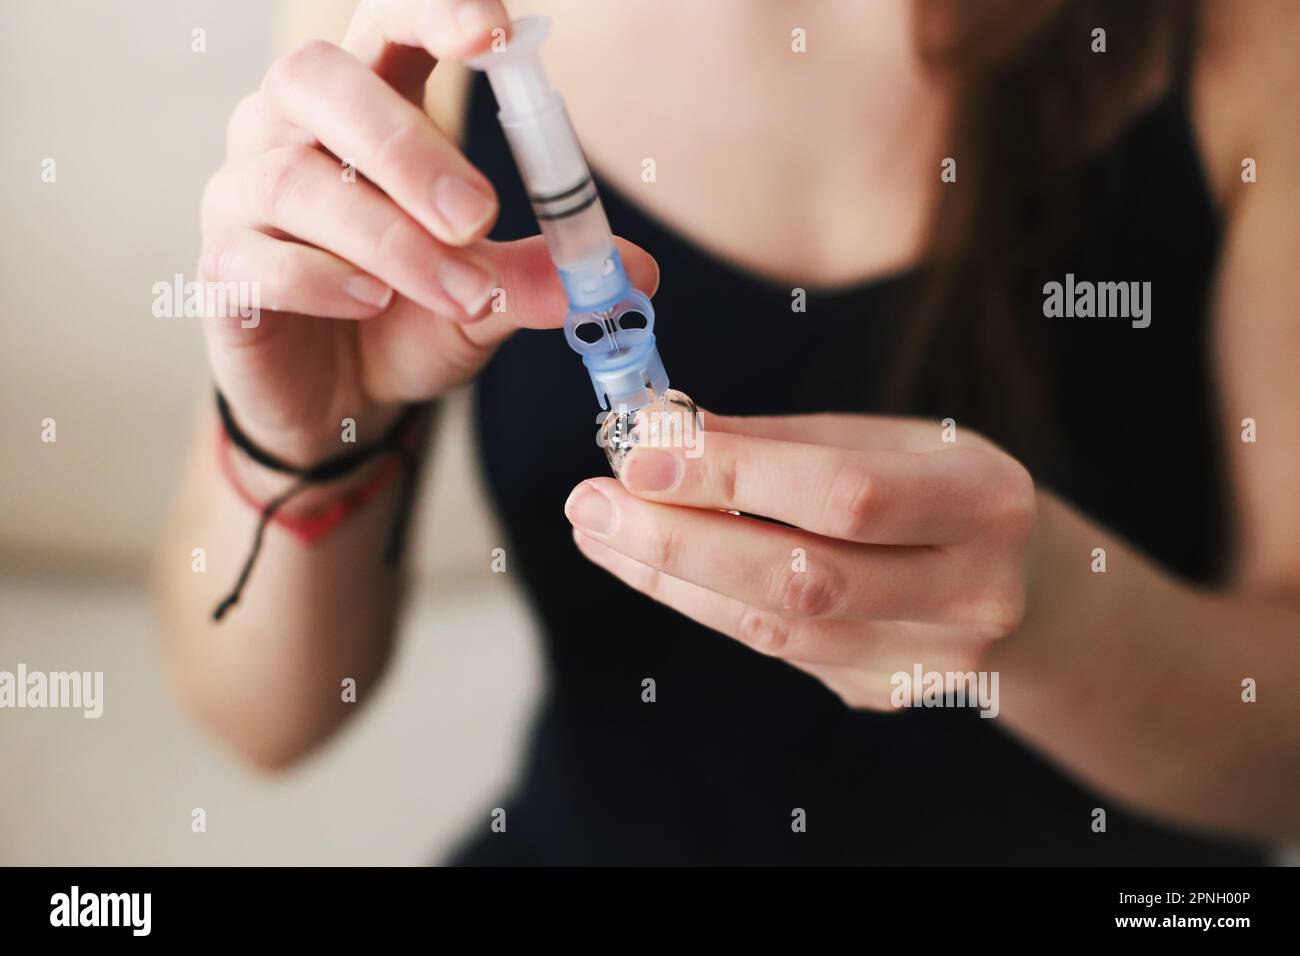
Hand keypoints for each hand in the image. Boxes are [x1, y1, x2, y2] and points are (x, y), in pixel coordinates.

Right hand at [197, 0, 655, 464]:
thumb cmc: (409, 320)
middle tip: (477, 216)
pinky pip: (257, 259)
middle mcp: (291, 131)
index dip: (431, 11)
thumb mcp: (485, 295)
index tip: (494, 33)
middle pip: (320, 82)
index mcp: (365, 109)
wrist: (343, 402)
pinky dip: (324, 282)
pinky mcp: (220, 270)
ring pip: (292, 180)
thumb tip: (634, 272)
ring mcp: (242, 195)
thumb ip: (540, 273)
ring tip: (458, 292)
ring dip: (388, 239)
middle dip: (405, 145)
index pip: (384, 23)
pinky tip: (373, 305)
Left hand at [565, 412, 1036, 708]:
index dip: (733, 476)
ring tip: (600, 531)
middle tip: (591, 503)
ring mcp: (931, 661)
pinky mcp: (889, 694)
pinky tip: (653, 566)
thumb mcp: (892, 440)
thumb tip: (662, 429)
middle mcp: (971, 593)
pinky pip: (779, 650)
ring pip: (776, 629)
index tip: (638, 453)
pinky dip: (705, 603)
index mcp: (985, 503)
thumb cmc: (945, 490)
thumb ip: (782, 439)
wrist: (1031, 589)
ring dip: (672, 579)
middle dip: (678, 540)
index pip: (842, 494)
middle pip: (801, 578)